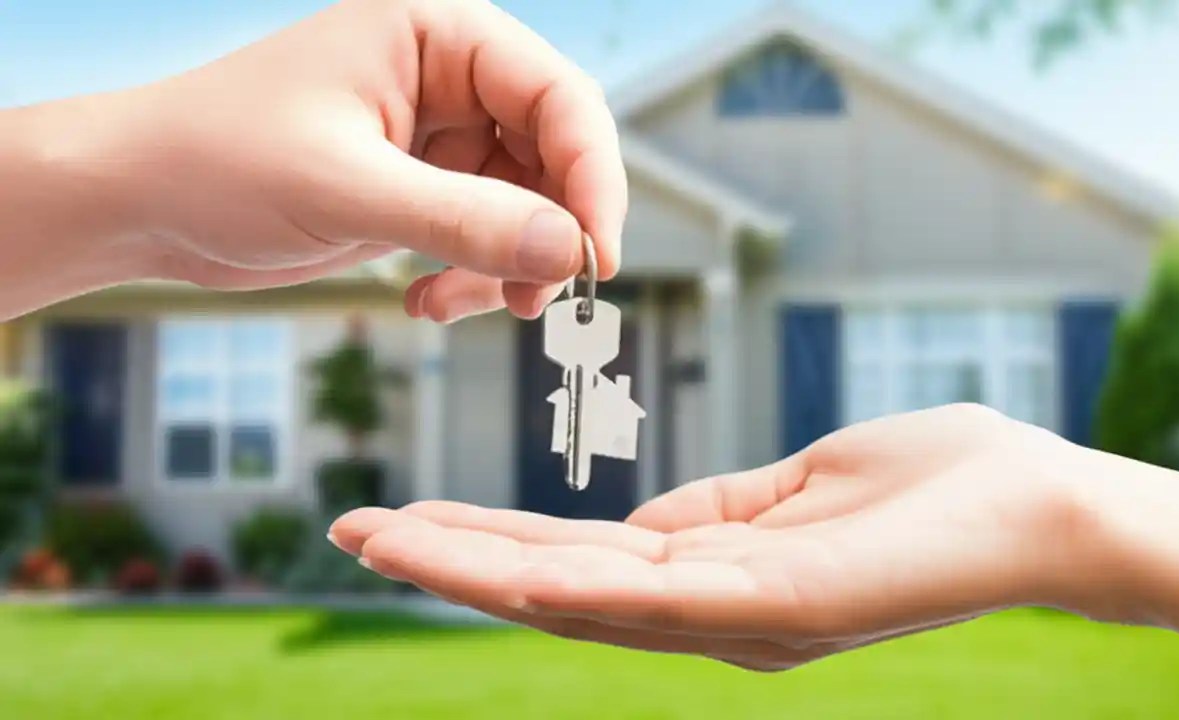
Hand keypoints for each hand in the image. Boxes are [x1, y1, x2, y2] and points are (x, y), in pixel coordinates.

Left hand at [45, 0, 625, 320]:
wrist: (137, 202)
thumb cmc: (215, 159)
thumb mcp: (348, 190)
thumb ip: (465, 220)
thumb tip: (569, 253)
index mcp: (437, 34)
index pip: (558, 97)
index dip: (592, 178)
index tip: (593, 259)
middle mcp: (448, 79)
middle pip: (555, 155)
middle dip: (549, 234)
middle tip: (534, 300)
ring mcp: (437, 139)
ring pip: (526, 208)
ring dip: (507, 268)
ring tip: (456, 304)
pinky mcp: (421, 191)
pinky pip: (485, 238)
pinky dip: (471, 279)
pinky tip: (424, 302)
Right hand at [330, 405, 1113, 671]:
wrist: (1041, 508)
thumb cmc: (928, 488)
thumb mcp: (793, 491)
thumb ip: (711, 515)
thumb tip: (636, 529)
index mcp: (712, 582)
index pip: (574, 563)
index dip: (484, 544)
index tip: (405, 518)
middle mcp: (713, 617)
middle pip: (558, 588)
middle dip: (451, 563)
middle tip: (352, 534)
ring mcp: (745, 619)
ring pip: (589, 600)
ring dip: (483, 572)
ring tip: (389, 543)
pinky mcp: (788, 605)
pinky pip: (664, 598)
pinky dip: (578, 587)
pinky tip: (507, 571)